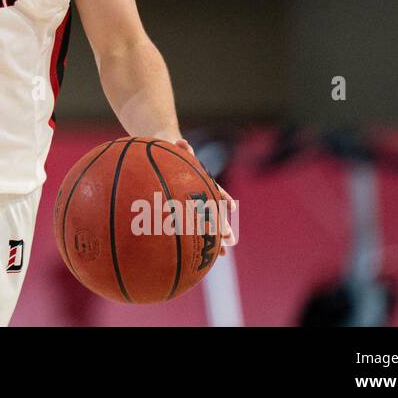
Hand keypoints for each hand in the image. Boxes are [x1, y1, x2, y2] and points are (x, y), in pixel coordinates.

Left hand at [171, 138, 235, 256]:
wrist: (166, 151)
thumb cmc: (171, 151)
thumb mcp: (176, 148)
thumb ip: (182, 147)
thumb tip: (182, 142)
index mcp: (201, 180)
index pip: (215, 191)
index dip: (223, 199)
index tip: (232, 209)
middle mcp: (202, 193)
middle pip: (214, 212)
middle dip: (221, 225)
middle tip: (231, 240)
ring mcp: (195, 200)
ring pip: (207, 223)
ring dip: (214, 237)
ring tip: (223, 254)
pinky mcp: (184, 206)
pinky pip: (191, 225)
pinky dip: (194, 239)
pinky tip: (197, 256)